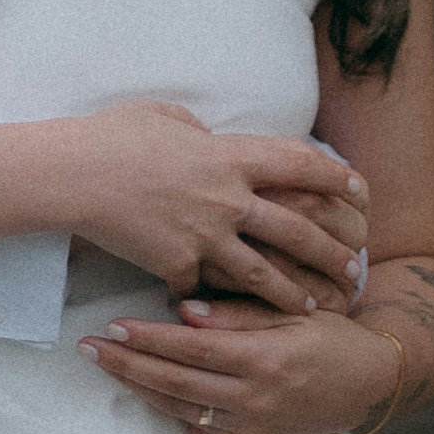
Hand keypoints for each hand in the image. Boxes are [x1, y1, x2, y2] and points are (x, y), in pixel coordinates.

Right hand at [62, 104, 367, 309]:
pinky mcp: (177, 266)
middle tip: (352, 267)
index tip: (360, 190)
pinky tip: (220, 318)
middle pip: (296, 230)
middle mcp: (228, 198)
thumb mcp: (165, 116)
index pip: (301, 166)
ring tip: (310, 307)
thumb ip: (197, 130)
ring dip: (290, 292)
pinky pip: (200, 288)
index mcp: (230, 155)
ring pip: (262, 273)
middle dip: (329, 251)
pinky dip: (207, 302)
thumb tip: (207, 136)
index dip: (336, 178)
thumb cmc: (113, 136)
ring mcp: (205, 236)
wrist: (74, 176)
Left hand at [84, 292, 404, 433]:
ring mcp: (256, 424)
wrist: (377, 377)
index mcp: (260, 358)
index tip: (111, 326)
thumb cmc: (334, 332)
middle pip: (176, 382)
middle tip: (88, 349)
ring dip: (144, 396)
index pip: (189, 348)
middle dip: (127, 365)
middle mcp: (255, 397)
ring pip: (186, 413)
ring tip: (110, 376)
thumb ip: (240, 314)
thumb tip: (184, 309)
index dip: (147, 338)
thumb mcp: (294, 313)